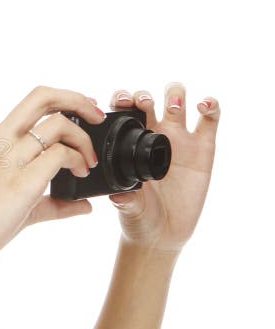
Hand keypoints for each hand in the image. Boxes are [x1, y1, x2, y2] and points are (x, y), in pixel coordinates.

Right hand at [0, 86, 104, 278]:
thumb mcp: (17, 203)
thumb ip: (53, 201)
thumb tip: (84, 205)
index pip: (34, 100)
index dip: (65, 97)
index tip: (86, 111)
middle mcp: (0, 142)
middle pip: (45, 98)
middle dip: (80, 101)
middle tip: (98, 120)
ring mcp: (9, 161)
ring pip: (58, 125)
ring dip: (83, 141)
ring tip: (88, 164)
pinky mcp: (21, 183)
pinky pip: (59, 156)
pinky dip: (77, 161)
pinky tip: (80, 177)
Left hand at [104, 82, 219, 251]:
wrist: (162, 233)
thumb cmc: (138, 216)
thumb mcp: (129, 208)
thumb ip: (125, 200)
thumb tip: (118, 197)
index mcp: (129, 144)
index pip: (123, 112)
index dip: (121, 100)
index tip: (121, 102)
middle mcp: (153, 136)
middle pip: (148, 100)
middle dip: (144, 95)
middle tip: (143, 104)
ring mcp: (179, 140)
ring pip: (177, 101)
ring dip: (174, 95)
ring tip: (173, 107)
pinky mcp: (203, 148)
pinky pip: (210, 120)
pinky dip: (210, 106)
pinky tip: (204, 106)